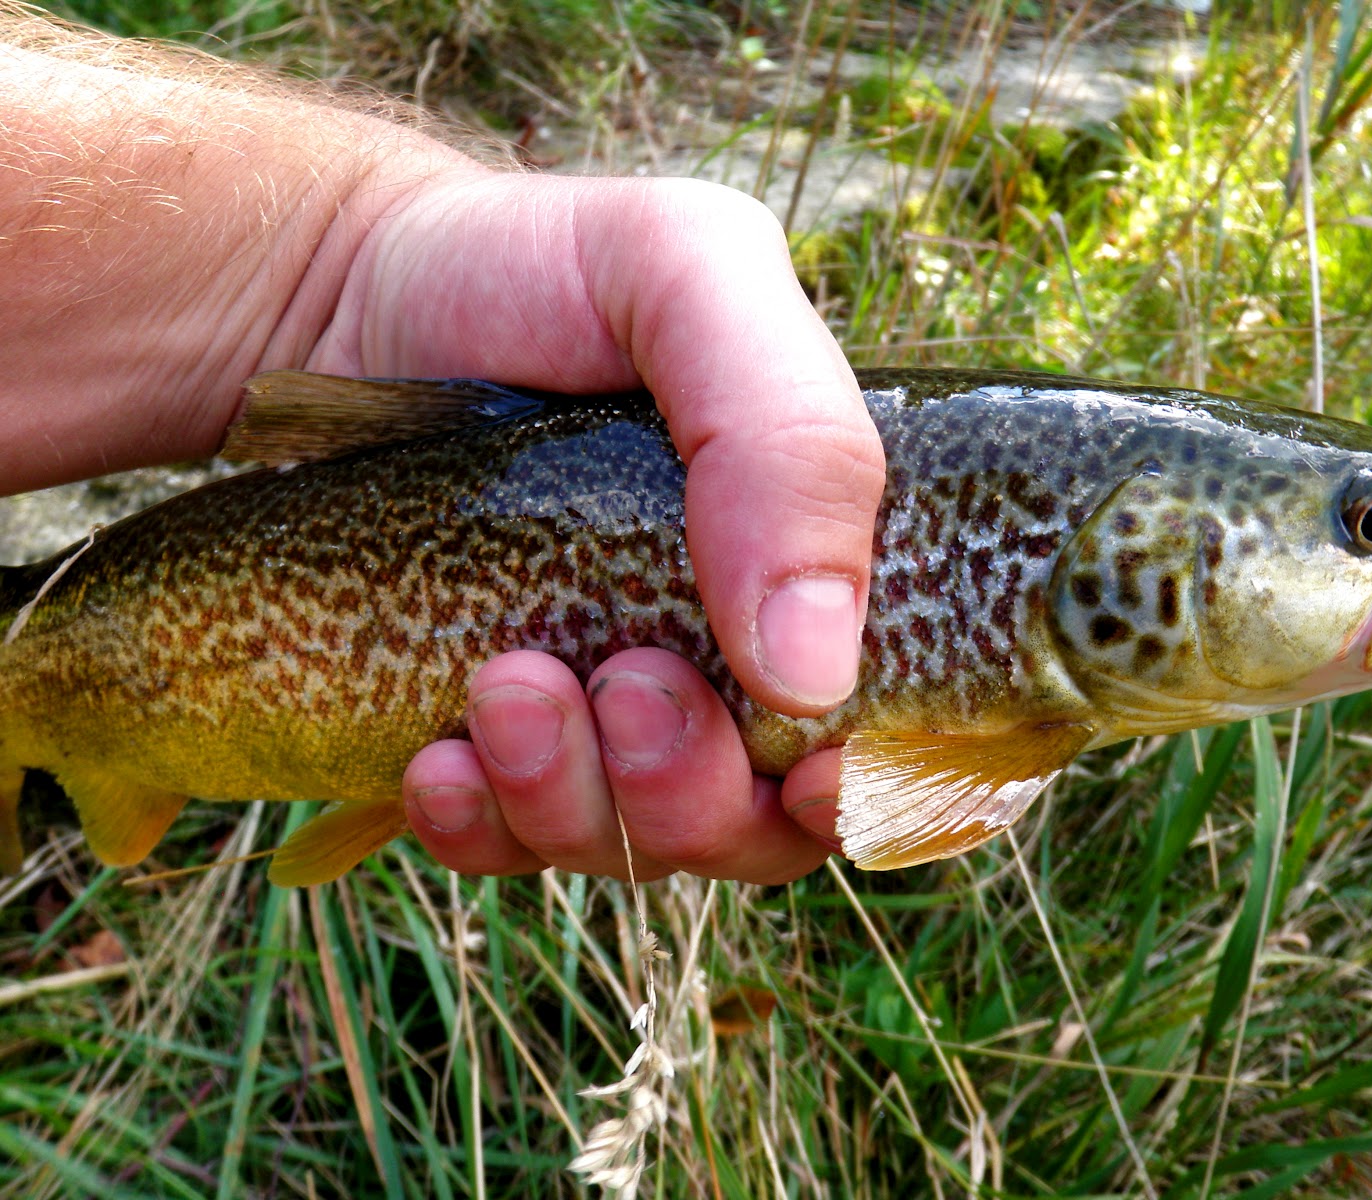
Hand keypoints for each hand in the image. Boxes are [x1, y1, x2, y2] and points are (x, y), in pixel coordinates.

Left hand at [304, 173, 882, 882]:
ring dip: (579, 804)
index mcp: (830, 557)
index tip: (813, 773)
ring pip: (641, 844)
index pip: (915, 732)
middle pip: (772, 825)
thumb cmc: (538, 272)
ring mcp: (615, 706)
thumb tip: (815, 670)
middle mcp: (738, 653)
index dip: (887, 790)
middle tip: (626, 682)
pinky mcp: (500, 740)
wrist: (343, 295)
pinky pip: (511, 848)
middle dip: (697, 792)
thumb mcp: (689, 273)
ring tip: (504, 686)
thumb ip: (794, 436)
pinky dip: (480, 827)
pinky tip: (436, 757)